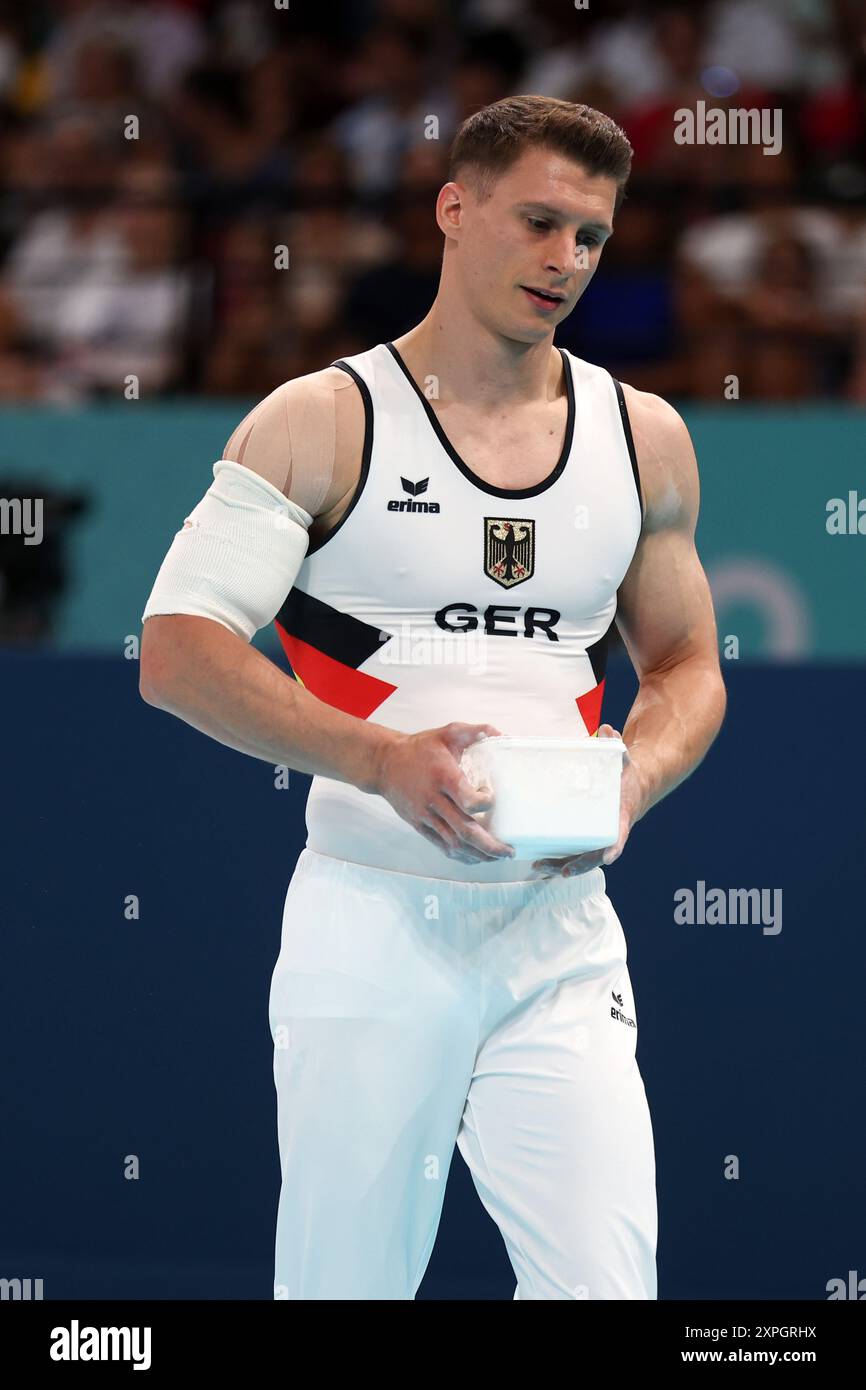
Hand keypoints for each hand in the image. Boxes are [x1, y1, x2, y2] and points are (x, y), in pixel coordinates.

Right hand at [375, 721, 515, 864]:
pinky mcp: (419, 825)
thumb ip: (475, 731)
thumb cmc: (419, 748)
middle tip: (509, 851)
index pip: (467, 801)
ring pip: (454, 843)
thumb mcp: (447, 733)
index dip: (484, 804)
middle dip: (489, 845)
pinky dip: (460, 856)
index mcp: (443, 777)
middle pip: (464, 831)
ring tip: (497, 857)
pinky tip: (476, 858)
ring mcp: (425, 816)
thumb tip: (502, 734)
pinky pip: (441, 846)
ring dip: (478, 854)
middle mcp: (434, 800)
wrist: (384, 763)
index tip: (491, 798)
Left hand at [530, 725, 641, 878]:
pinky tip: (539, 863)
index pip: (619, 836)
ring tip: (540, 867)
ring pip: (581, 860)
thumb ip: (616, 746)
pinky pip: (573, 853)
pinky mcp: (586, 838)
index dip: (614, 847)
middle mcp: (609, 833)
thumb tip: (606, 729)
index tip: (608, 856)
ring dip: (562, 867)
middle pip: (595, 856)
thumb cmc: (625, 777)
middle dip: (578, 865)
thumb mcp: (623, 761)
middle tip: (561, 870)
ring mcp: (597, 838)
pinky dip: (558, 861)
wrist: (633, 789)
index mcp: (621, 818)